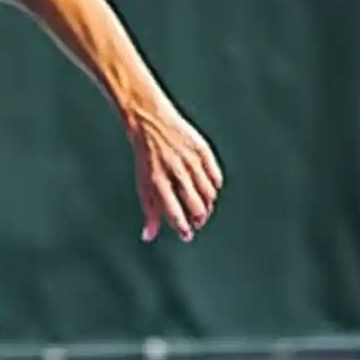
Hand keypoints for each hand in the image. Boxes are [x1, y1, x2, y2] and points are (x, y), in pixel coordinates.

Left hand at [128, 107, 224, 242]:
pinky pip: (216, 177)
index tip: (187, 235)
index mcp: (157, 180)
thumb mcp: (143, 183)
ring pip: (208, 193)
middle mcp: (175, 170)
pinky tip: (208, 192)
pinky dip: (214, 188)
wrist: (151, 122)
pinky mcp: (202, 150)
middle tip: (196, 223)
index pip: (174, 210)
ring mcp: (191, 159)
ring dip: (207, 206)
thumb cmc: (147, 159)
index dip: (182, 226)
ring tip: (202, 210)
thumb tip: (148, 237)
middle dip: (198, 219)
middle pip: (196, 204)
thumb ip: (149, 211)